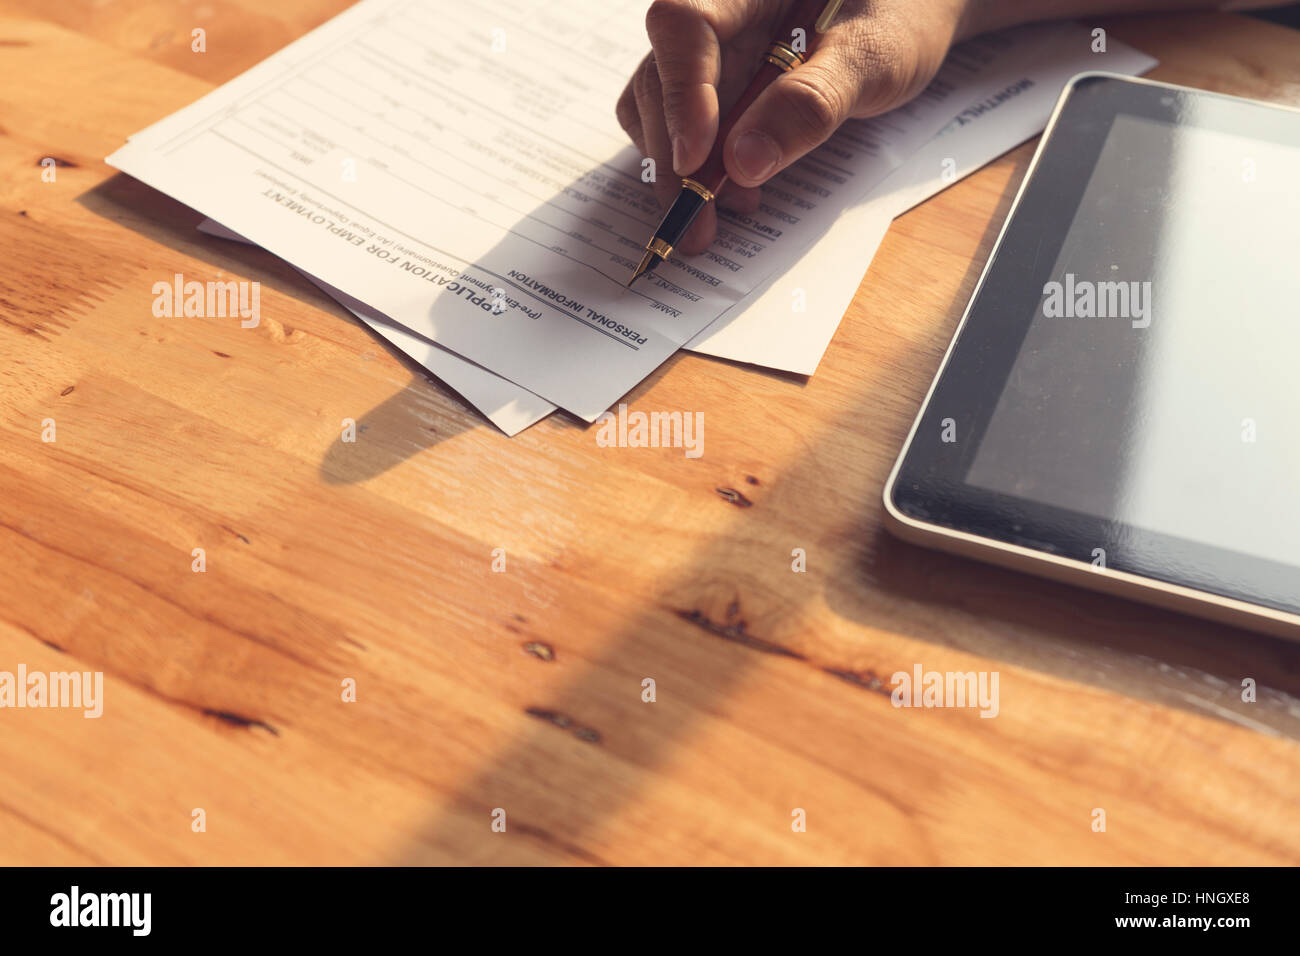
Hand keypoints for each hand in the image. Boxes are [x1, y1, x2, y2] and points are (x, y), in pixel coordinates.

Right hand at [616, 0, 969, 254]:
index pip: (685, 24)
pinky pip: (680, 117)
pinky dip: (696, 160)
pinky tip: (735, 187)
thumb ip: (811, 103)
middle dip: (675, 155)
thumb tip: (741, 164)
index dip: (681, 96)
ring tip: (724, 211)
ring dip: (681, 166)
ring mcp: (711, 43)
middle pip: (661, 74)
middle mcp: (717, 7)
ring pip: (659, 101)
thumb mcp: (873, 58)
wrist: (916, 10)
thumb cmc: (901, 16)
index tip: (694, 161)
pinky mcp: (715, 76)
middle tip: (698, 225)